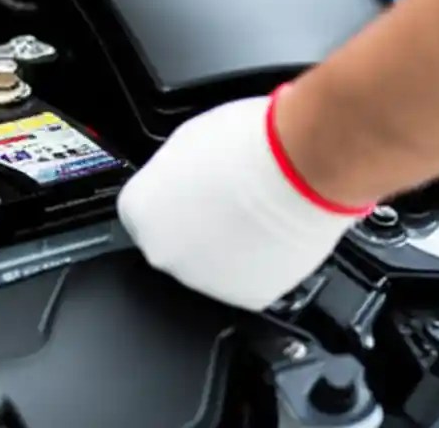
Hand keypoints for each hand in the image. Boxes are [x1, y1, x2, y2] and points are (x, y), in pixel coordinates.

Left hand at [116, 89, 372, 310]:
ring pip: (212, 266)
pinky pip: (250, 281)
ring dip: (228, 248)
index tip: (191, 192)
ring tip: (255, 216)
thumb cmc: (247, 145)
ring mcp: (204, 280)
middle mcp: (163, 253)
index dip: (173, 200)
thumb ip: (171, 172)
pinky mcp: (248, 297)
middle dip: (199, 227)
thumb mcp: (188, 142)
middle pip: (177, 243)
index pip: (144, 213)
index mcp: (139, 212)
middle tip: (228, 203)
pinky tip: (271, 235)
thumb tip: (179, 179)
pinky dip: (260, 264)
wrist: (299, 168)